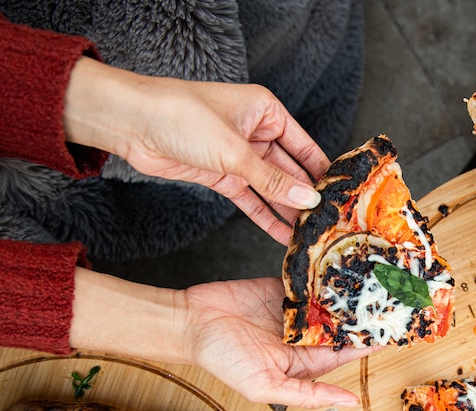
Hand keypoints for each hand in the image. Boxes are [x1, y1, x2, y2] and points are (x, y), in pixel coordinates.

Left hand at [63, 58, 328, 244]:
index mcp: (267, 111)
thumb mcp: (234, 151)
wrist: (132, 123)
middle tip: (328, 224)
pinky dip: (264, 216)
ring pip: (271, 188)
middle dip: (306, 197)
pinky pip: (250, 199)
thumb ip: (273, 180)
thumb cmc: (182, 116)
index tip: (342, 197)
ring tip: (309, 235)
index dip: (323, 172)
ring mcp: (239, 156)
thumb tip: (309, 199)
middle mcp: (257, 132)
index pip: (305, 146)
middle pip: (290, 170)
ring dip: (287, 211)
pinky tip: (282, 234)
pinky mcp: (222, 175)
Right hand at [70, 270, 373, 407]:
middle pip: (345, 323)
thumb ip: (308, 394)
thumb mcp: (266, 387)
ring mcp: (296, 309)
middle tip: (399, 295)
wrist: (190, 321)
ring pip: (333, 299)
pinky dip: (328, 273)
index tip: (399, 329)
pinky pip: (312, 279)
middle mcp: (305, 335)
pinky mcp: (284, 286)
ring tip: (382, 275)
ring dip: (353, 290)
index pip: (348, 351)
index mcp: (306, 361)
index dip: (373, 342)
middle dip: (369, 312)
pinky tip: (349, 263)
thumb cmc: (223, 360)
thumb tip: (349, 402)